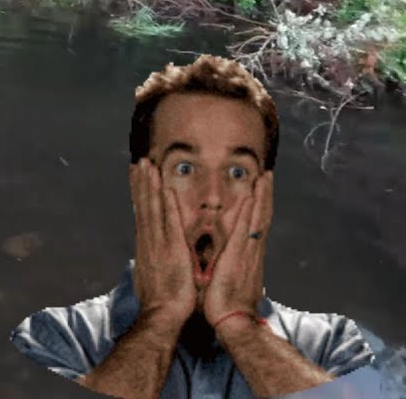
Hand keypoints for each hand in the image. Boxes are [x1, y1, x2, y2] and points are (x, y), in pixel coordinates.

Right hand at [129, 157, 196, 334]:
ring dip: (149, 185)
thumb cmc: (162, 302)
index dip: (139, 193)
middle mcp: (148, 240)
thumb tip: (150, 255)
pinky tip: (164, 187)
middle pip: (143, 205)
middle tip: (139, 161)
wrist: (162, 316)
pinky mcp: (171, 249)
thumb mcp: (155, 276)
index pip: (142, 213)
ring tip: (147, 165)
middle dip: (141, 182)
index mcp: (146, 245)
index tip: (137, 176)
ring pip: (152, 208)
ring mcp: (158, 244)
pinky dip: (166, 203)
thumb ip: (153, 261)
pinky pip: (168, 221)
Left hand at [204, 170, 272, 330]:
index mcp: (248, 256)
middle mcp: (252, 251)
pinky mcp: (238, 257)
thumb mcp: (230, 281)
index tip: (260, 189)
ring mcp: (247, 253)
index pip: (255, 225)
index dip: (258, 206)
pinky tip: (251, 197)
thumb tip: (231, 263)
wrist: (233, 322)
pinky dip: (248, 213)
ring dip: (261, 197)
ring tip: (264, 177)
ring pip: (257, 219)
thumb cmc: (228, 305)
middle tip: (267, 174)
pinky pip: (244, 229)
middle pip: (261, 217)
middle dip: (265, 195)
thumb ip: (232, 268)